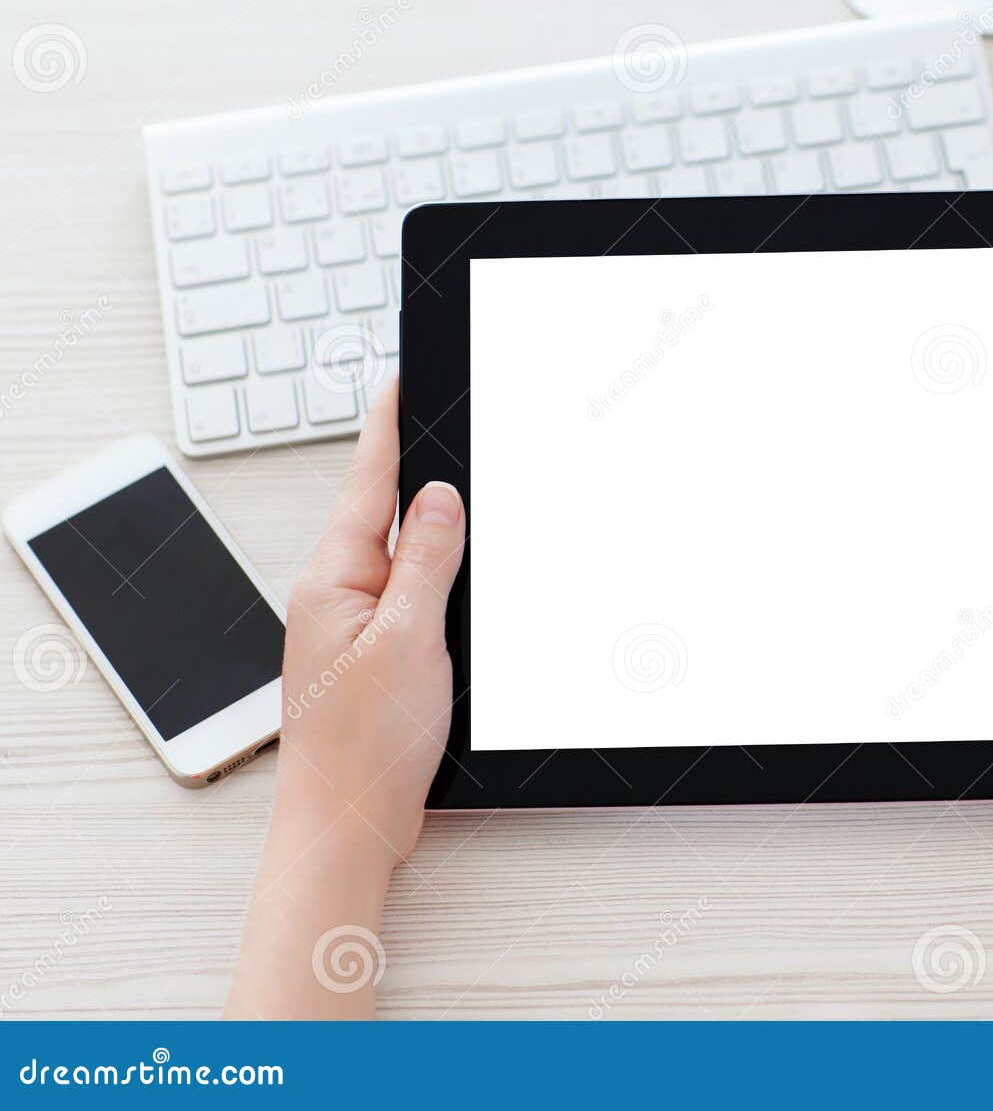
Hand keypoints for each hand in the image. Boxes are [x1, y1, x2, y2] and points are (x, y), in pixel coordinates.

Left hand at [227, 382, 463, 1018]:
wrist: (346, 823)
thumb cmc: (365, 747)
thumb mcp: (407, 640)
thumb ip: (425, 561)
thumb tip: (439, 497)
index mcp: (334, 578)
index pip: (369, 480)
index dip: (389, 424)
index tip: (401, 375)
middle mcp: (335, 593)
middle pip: (382, 507)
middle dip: (410, 459)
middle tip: (431, 408)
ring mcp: (351, 624)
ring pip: (397, 550)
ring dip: (425, 515)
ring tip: (449, 473)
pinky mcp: (371, 653)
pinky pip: (404, 589)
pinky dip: (431, 567)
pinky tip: (450, 565)